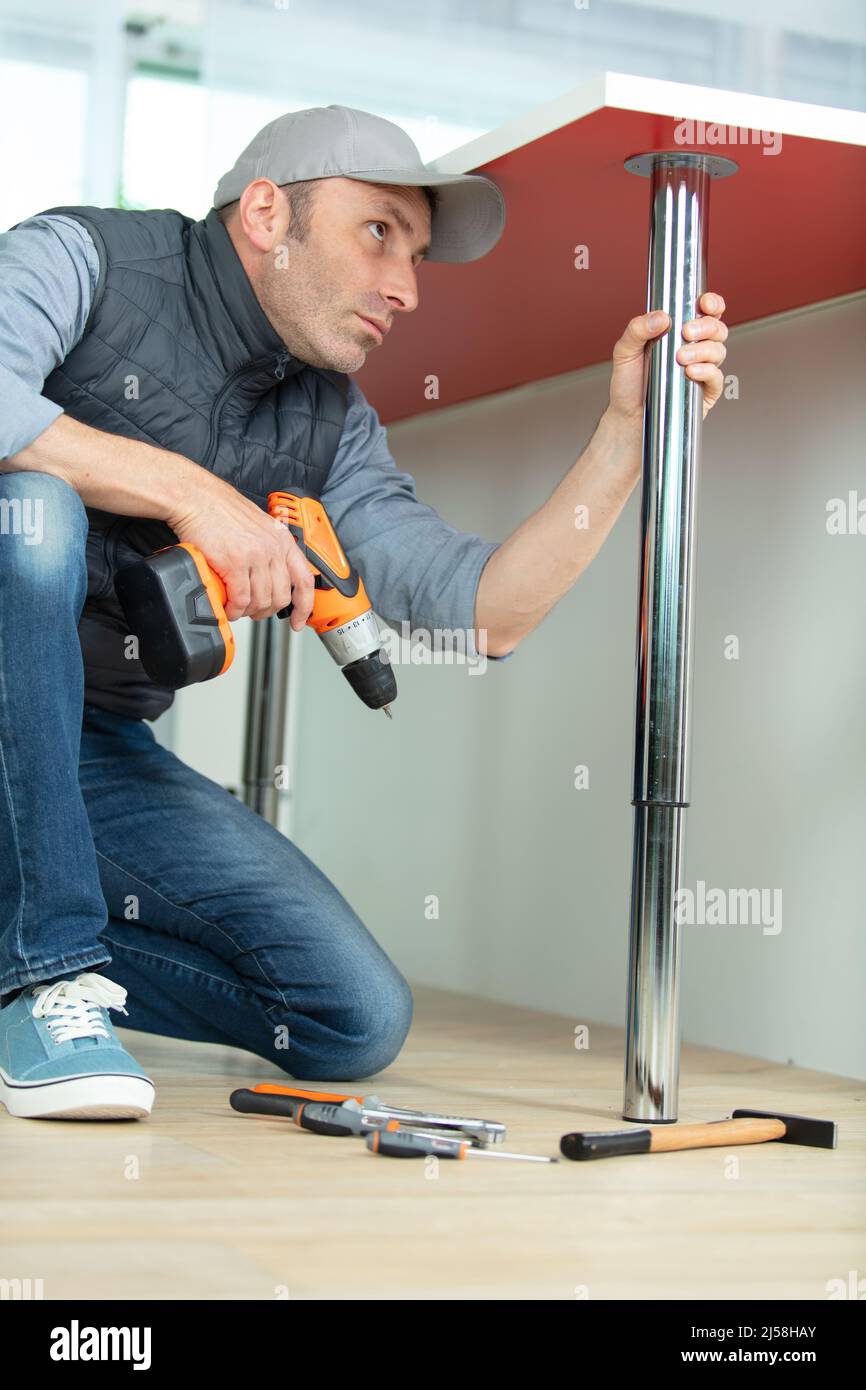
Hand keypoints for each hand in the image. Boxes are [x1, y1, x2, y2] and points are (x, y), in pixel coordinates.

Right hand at [167, 473, 314, 626]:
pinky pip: (241, 599)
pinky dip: (234, 609)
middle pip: (281, 597)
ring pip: (261, 601)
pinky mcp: (234, 562)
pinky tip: (228, 607)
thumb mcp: (258, 527)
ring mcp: (255, 556)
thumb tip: (270, 576)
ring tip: (237, 608)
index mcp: (282, 540)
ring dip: (249, 611)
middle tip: (254, 612)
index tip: (297, 620)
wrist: (196, 498)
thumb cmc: (220, 511)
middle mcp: (273, 548)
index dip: (304, 606)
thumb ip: (268, 549)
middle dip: (267, 611)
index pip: (304, 580)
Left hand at [608, 292, 727, 424]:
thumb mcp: (625, 351)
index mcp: (678, 333)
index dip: (711, 304)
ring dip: (704, 350)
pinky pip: (717, 378)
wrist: (628, 418)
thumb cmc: (629, 384)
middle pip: (717, 329)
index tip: (704, 303)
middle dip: (706, 326)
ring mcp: (702, 371)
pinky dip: (707, 372)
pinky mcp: (705, 393)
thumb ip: (637, 329)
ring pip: (719, 351)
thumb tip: (661, 317)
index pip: (704, 312)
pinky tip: (690, 372)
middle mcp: (695, 349)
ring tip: (681, 358)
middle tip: (686, 332)